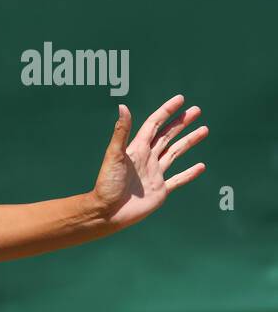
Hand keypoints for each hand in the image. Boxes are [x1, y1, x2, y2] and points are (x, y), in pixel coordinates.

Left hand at [90, 94, 207, 229]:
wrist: (107, 212)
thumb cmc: (107, 184)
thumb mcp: (114, 155)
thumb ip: (121, 132)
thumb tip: (123, 106)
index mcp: (137, 149)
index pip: (154, 125)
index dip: (167, 111)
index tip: (180, 99)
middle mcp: (147, 159)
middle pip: (168, 136)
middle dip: (182, 122)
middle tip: (196, 110)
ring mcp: (155, 174)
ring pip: (175, 153)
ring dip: (189, 141)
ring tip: (204, 129)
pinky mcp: (160, 190)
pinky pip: (178, 179)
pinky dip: (190, 173)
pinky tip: (201, 166)